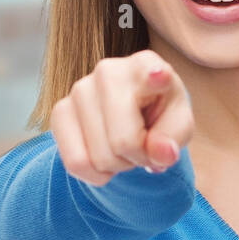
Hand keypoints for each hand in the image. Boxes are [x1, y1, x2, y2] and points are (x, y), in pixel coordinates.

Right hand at [49, 49, 193, 186]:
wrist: (130, 113)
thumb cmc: (159, 114)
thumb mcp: (179, 125)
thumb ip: (175, 138)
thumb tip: (161, 154)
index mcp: (146, 66)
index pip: (149, 72)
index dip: (155, 76)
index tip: (160, 75)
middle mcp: (108, 71)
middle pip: (123, 142)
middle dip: (138, 158)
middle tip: (144, 146)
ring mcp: (79, 89)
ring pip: (99, 157)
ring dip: (117, 165)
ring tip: (125, 145)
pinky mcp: (59, 111)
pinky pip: (75, 163)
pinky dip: (95, 173)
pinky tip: (104, 156)